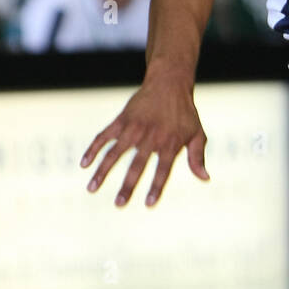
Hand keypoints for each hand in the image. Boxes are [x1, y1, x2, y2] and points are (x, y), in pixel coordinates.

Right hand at [81, 78, 207, 207]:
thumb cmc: (185, 113)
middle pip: (137, 165)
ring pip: (114, 153)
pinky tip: (84, 165)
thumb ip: (198, 157)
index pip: (163, 170)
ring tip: (91, 189)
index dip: (156, 187)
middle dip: (127, 186)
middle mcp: (150, 137)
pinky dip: (92, 149)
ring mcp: (133, 128)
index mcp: (170, 143)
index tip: (148, 204)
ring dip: (102, 172)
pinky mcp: (121, 120)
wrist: (169, 83)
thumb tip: (205, 179)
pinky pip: (103, 136)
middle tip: (119, 204)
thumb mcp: (197, 134)